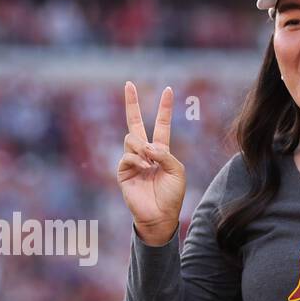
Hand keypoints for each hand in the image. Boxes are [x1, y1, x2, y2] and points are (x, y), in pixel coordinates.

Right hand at [117, 82, 185, 245]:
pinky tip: (145, 170)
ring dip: (142, 148)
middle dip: (132, 103)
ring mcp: (132, 161)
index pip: (161, 124)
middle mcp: (145, 153)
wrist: (159, 216)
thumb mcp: (176, 170)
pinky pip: (127, 156)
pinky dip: (138, 161)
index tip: (167, 89)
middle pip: (135, 122)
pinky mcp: (123, 171)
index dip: (164, 108)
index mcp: (161, 151)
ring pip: (131, 138)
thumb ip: (164, 153)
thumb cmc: (172, 195)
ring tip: (150, 164)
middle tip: (128, 84)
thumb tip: (145, 146)